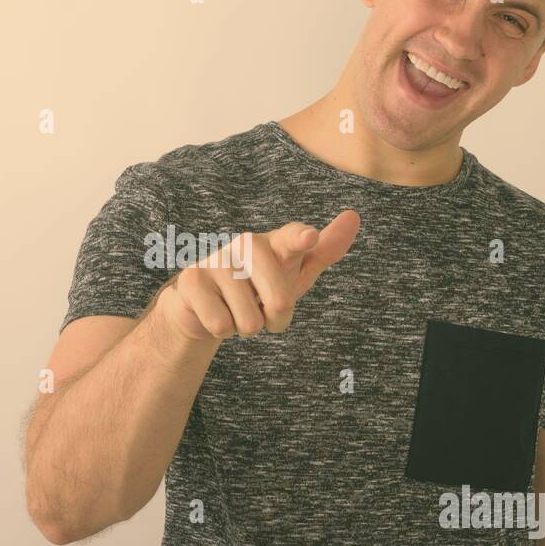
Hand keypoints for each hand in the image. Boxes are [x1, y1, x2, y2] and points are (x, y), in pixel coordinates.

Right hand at [155, 210, 360, 341]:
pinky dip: (221, 329)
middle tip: (263, 311)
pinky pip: (220, 324)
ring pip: (249, 321)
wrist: (206, 304)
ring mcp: (216, 261)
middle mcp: (245, 245)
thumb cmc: (258, 286)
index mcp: (275, 244)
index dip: (301, 240)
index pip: (291, 239)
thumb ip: (324, 250)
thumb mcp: (294, 273)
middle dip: (276, 319)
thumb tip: (354, 216)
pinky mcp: (191, 280)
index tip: (309, 237)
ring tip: (236, 310)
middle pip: (279, 301)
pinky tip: (215, 312)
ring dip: (245, 327)